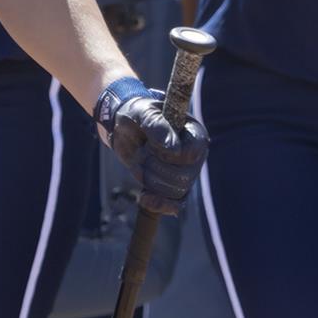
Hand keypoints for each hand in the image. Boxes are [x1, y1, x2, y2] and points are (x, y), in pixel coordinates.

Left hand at [98, 82, 208, 215]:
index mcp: (194, 134)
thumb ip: (157, 126)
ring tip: (138, 161)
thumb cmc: (136, 114)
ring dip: (149, 178)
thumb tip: (174, 150)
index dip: (168, 155)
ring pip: (174, 191)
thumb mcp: (142, 113)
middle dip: (154, 167)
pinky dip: (159, 204)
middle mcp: (194, 156)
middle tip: (140, 151)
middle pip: (182, 177)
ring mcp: (185, 172)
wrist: (123, 125)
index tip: (150, 145)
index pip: (191, 155)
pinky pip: (174, 205)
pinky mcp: (172, 186)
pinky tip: (144, 198)